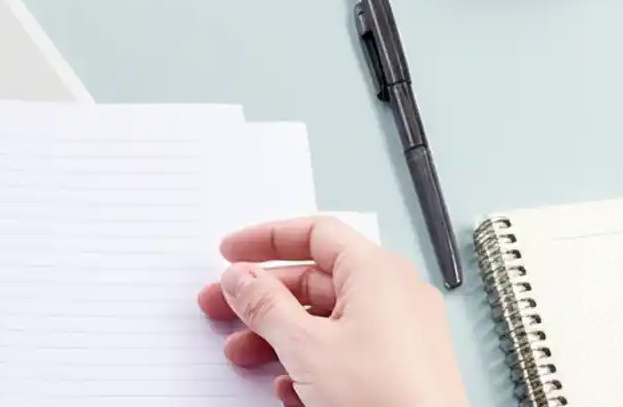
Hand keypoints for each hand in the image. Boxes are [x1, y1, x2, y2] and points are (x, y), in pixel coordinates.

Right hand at [197, 217, 467, 406]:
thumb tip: (241, 278)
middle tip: (222, 307)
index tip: (230, 253)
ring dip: (278, 333)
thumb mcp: (306, 346)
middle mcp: (394, 294)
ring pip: (326, 318)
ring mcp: (401, 331)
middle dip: (262, 296)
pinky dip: (310, 358)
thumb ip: (264, 305)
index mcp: (376, 272)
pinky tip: (287, 384)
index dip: (266, 239)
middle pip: (314, 279)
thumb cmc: (386, 398)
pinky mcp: (400, 366)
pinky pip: (346, 347)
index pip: (315, 233)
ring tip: (242, 353)